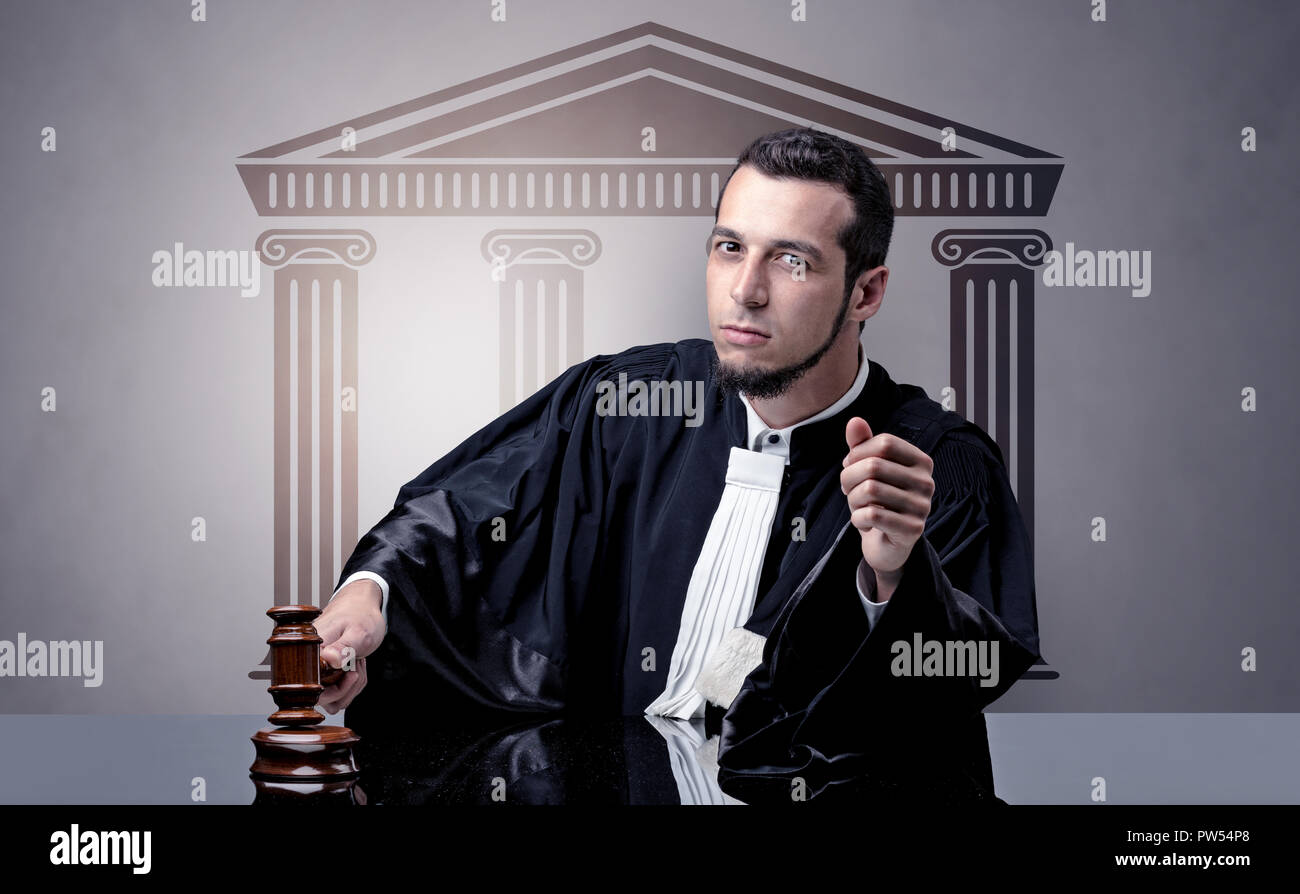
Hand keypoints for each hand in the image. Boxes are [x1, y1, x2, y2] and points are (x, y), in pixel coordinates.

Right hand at [316, 579, 385, 714]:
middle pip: (321, 698)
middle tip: (357, 665)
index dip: (336, 689)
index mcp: (310, 652)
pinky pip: (335, 693)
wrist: (361, 606)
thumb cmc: (360, 615)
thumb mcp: (359, 631)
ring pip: (331, 699)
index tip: (352, 672)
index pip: (312, 689)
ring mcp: (315, 670)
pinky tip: (354, 668)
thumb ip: (344, 647)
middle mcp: (307, 663)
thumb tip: (328, 659)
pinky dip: (349, 686)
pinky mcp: (322, 673)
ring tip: (356, 663)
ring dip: (350, 687)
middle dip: (347, 687)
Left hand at [841, 416, 934, 579]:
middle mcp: (926, 482)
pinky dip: (857, 518)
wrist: (889, 544)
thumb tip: (854, 421)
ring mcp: (922, 507)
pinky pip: (871, 515)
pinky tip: (863, 522)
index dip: (859, 452)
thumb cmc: (879, 501)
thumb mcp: (869, 471)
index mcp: (921, 461)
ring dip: (852, 500)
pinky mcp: (912, 530)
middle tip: (848, 490)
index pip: (885, 443)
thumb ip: (862, 445)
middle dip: (849, 478)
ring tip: (856, 506)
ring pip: (870, 490)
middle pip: (874, 466)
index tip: (850, 465)